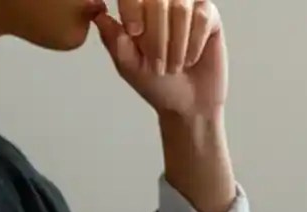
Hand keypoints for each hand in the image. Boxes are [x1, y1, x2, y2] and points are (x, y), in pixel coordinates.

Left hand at [93, 0, 226, 118]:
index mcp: (137, 9)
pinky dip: (195, 43)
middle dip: (156, 35)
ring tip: (175, 66)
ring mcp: (187, 7)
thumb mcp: (128, 65)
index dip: (132, 7)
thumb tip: (97, 12)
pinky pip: (202, 16)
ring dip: (177, 42)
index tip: (134, 32)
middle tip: (158, 65)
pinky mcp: (210, 17)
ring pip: (180, 6)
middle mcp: (162, 3)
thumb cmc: (157, 84)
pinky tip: (191, 59)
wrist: (188, 106)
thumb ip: (113, 39)